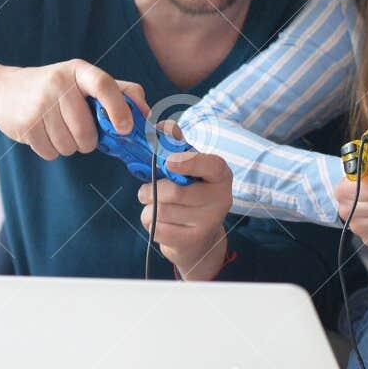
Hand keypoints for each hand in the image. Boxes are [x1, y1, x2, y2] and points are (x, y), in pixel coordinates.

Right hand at [0, 59, 145, 160]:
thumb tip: (147, 114)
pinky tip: (44, 133)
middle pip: (86, 130)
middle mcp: (57, 84)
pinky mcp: (25, 125)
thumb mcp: (84, 80)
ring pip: (70, 146)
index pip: (104, 85)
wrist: (4, 90)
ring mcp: (38, 105)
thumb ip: (120, 92)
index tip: (124, 129)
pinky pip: (51, 153)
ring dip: (70, 146)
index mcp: (78, 70)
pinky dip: (52, 150)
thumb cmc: (56, 88)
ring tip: (60, 129)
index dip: (118, 109)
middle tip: (81, 132)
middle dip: (89, 141)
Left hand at [137, 150, 232, 280]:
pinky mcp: (193, 241)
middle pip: (175, 192)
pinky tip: (161, 223)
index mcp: (221, 175)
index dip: (189, 162)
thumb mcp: (190, 169)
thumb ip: (177, 146)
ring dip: (149, 208)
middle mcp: (221, 199)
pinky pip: (158, 229)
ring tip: (156, 208)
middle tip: (146, 192)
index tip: (168, 161)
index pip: (210, 166)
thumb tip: (162, 126)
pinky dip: (151, 224)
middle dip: (152, 191)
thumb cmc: (192, 195)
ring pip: (162, 211)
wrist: (201, 239)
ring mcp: (209, 222)